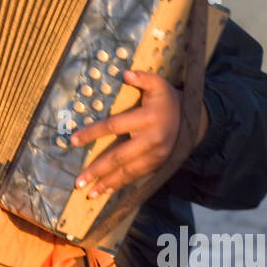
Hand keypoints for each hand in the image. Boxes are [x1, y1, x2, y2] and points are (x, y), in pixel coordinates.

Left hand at [69, 69, 182, 198]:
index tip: (73, 140)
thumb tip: (124, 73)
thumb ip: (142, 77)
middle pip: (119, 157)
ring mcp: (155, 156)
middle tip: (78, 181)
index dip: (92, 133)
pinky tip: (104, 191)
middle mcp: (151, 140)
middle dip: (97, 170)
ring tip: (88, 193)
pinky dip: (119, 185)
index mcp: (147, 119)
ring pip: (127, 172)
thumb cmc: (167, 99)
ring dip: (106, 184)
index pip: (114, 126)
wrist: (193, 119)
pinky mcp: (157, 165)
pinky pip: (135, 177)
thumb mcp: (158, 83)